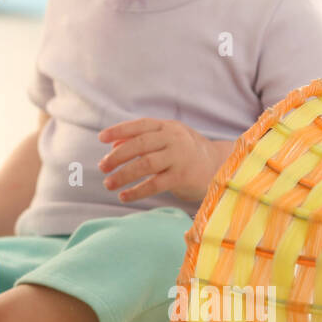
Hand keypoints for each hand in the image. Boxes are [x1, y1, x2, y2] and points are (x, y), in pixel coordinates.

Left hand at [98, 117, 220, 203]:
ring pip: (145, 164)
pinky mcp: (183, 177)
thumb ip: (141, 140)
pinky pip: (154, 184)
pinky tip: (124, 196)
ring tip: (108, 184)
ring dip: (123, 175)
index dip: (119, 130)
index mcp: (168, 127)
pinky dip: (136, 191)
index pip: (140, 125)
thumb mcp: (166, 140)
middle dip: (117, 156)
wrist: (221, 167)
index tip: (100, 138)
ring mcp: (179, 157)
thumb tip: (113, 145)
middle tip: (102, 167)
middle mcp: (174, 139)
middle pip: (140, 145)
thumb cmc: (185, 153)